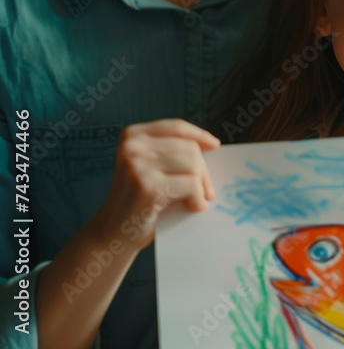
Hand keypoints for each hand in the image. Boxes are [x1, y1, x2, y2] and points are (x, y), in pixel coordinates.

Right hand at [92, 119, 219, 249]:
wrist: (113, 232)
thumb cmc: (140, 200)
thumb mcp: (151, 167)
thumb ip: (173, 153)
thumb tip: (212, 147)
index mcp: (133, 135)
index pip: (176, 128)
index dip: (198, 135)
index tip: (214, 145)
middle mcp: (133, 146)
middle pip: (190, 148)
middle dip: (203, 172)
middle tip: (206, 191)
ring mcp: (137, 165)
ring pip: (193, 166)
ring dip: (200, 186)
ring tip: (194, 199)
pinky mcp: (147, 186)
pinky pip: (191, 185)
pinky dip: (197, 199)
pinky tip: (192, 207)